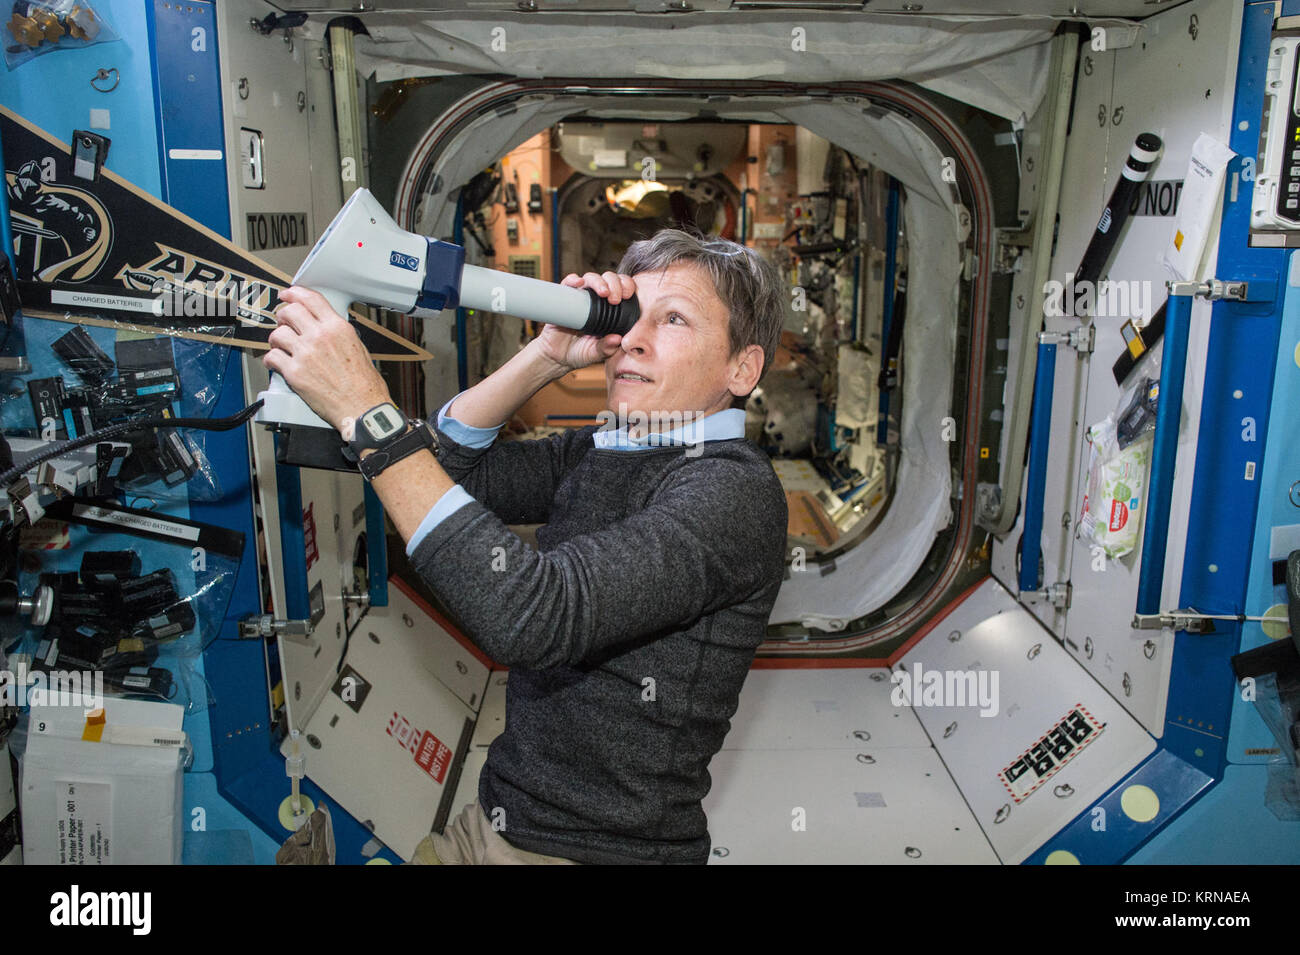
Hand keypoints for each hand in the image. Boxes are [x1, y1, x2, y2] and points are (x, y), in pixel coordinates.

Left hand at [263, 286, 392, 431]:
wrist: (362, 408)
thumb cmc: (364, 385)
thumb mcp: (358, 348)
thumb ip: (338, 334)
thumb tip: (325, 328)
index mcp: (337, 328)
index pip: (310, 299)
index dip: (294, 293)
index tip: (287, 295)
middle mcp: (320, 337)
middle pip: (289, 312)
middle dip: (283, 315)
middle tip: (283, 322)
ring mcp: (305, 354)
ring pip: (277, 333)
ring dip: (276, 339)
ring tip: (280, 345)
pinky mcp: (295, 373)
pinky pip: (272, 357)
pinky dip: (271, 359)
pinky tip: (276, 362)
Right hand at [531, 271, 636, 374]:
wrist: (556, 356)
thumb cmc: (580, 353)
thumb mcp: (595, 354)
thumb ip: (606, 348)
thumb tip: (617, 339)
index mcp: (610, 310)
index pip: (622, 289)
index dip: (627, 286)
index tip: (628, 295)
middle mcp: (597, 300)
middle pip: (609, 279)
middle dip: (615, 283)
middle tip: (615, 299)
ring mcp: (580, 298)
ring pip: (591, 278)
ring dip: (599, 281)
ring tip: (603, 293)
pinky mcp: (564, 298)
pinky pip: (568, 283)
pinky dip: (573, 279)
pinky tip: (578, 282)